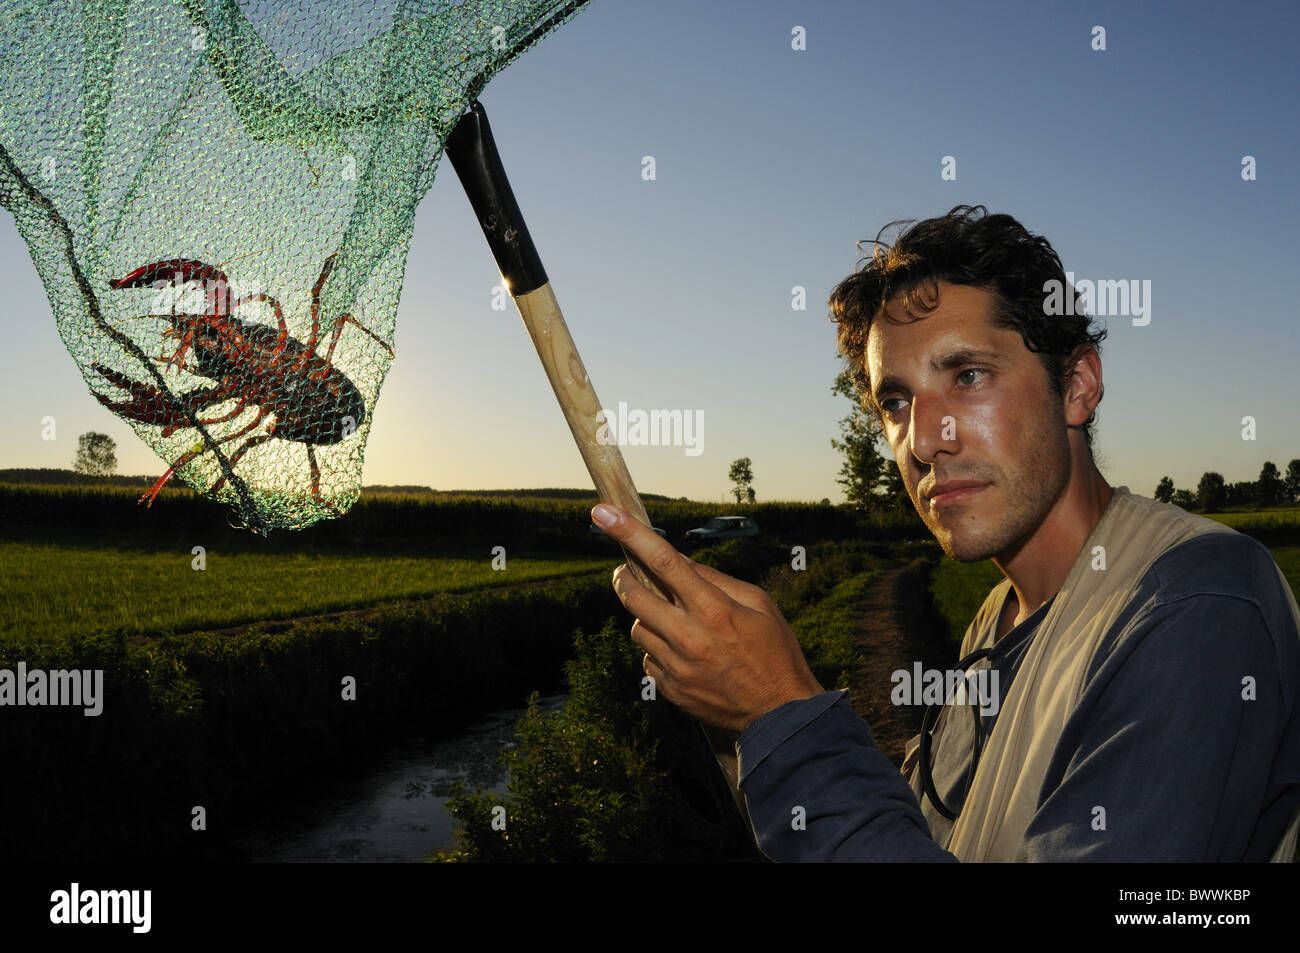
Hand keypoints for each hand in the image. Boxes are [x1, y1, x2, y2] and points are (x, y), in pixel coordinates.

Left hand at [592, 503, 824, 733]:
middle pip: (633, 595)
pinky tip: (683, 654)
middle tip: (627, 571)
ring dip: (646, 617)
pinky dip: (658, 650)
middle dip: (624, 577)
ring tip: (673, 621)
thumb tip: (678, 561)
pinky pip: (647, 659)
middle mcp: (689, 638)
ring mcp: (676, 667)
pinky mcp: (670, 690)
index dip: (630, 533)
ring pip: (637, 628)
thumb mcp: (758, 604)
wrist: (781, 714)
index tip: (603, 513)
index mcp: (714, 610)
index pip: (663, 561)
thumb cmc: (775, 651)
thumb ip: (716, 580)